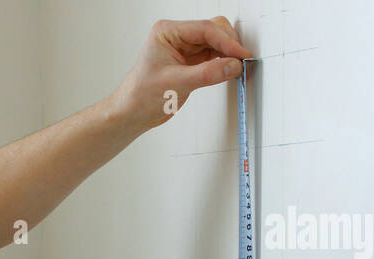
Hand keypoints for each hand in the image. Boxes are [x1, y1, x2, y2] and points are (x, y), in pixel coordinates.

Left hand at [109, 17, 252, 132]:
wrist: (132, 114)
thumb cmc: (141, 96)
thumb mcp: (176, 83)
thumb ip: (207, 74)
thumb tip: (232, 66)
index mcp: (167, 32)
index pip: (205, 29)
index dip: (227, 42)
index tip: (241, 55)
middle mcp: (176, 36)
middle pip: (214, 30)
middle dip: (229, 45)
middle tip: (242, 62)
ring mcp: (184, 47)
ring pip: (216, 42)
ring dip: (228, 53)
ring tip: (238, 68)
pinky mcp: (190, 60)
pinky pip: (214, 55)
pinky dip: (223, 61)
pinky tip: (229, 70)